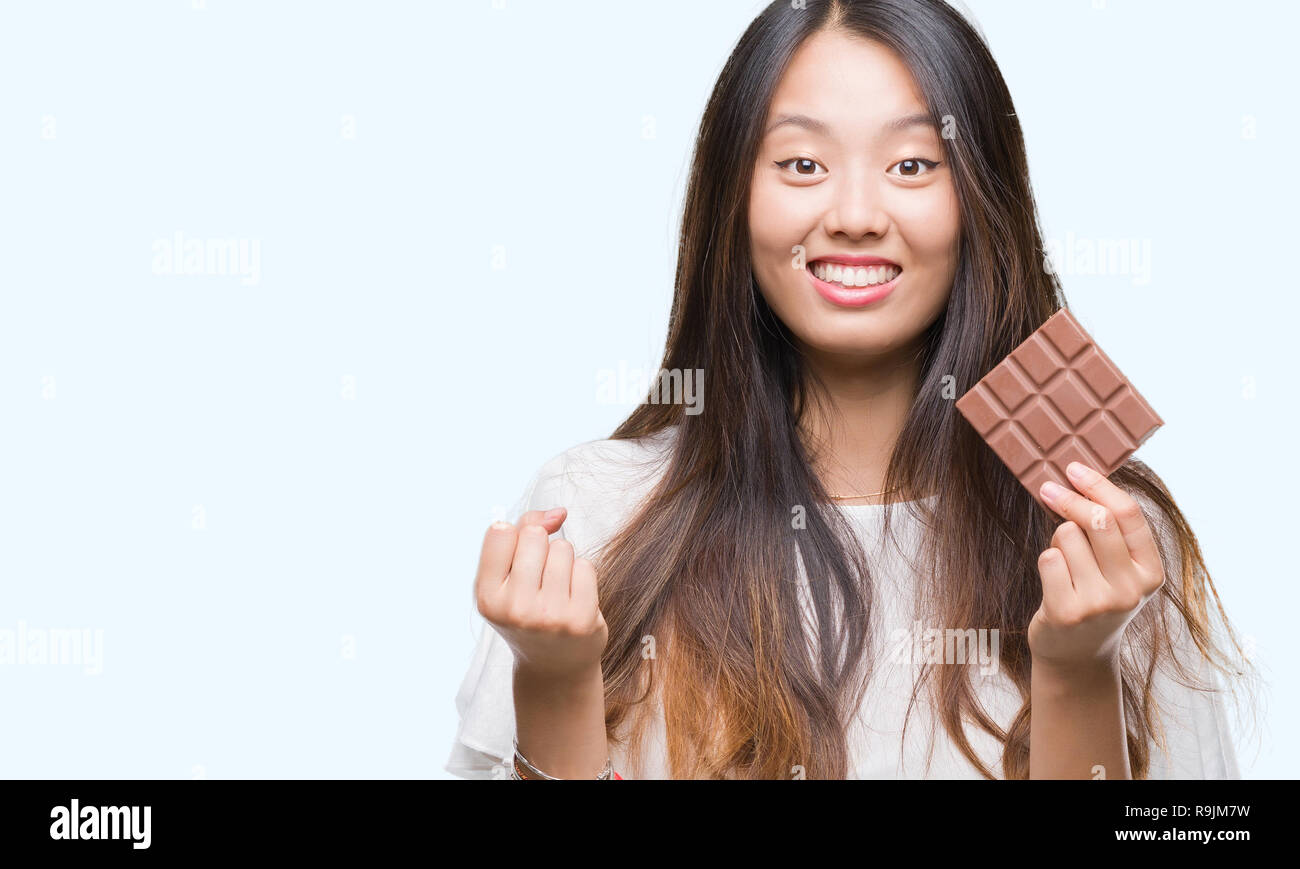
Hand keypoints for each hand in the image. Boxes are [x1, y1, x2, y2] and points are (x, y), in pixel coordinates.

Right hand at [474, 507, 607, 679]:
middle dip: (540, 547)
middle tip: (539, 578)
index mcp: (487, 597)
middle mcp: (515, 609)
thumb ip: (522, 531)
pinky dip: (582, 576)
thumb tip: (559, 513)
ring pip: (563, 548)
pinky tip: (574, 598)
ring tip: (556, 590)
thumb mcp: (507, 577)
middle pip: (534, 535)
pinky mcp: (581, 619)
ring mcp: (549, 616)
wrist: (554, 665)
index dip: (513, 537)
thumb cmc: (527, 609)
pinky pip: (586, 566)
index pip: (501, 532)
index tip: (517, 558)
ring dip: (563, 561)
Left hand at [1027, 462, 1164, 668]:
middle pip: (1099, 520)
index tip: (1073, 468)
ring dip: (1058, 540)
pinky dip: (1046, 560)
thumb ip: (1112, 532)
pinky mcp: (1067, 612)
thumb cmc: (1095, 598)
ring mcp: (1099, 603)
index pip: (1129, 513)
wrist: (1077, 655)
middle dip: (1070, 499)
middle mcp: (1131, 589)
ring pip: (1068, 536)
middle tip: (1049, 489)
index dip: (1098, 485)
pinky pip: (1048, 557)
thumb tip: (1080, 477)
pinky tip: (1054, 581)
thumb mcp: (1118, 570)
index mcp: (1151, 572)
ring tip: (1065, 565)